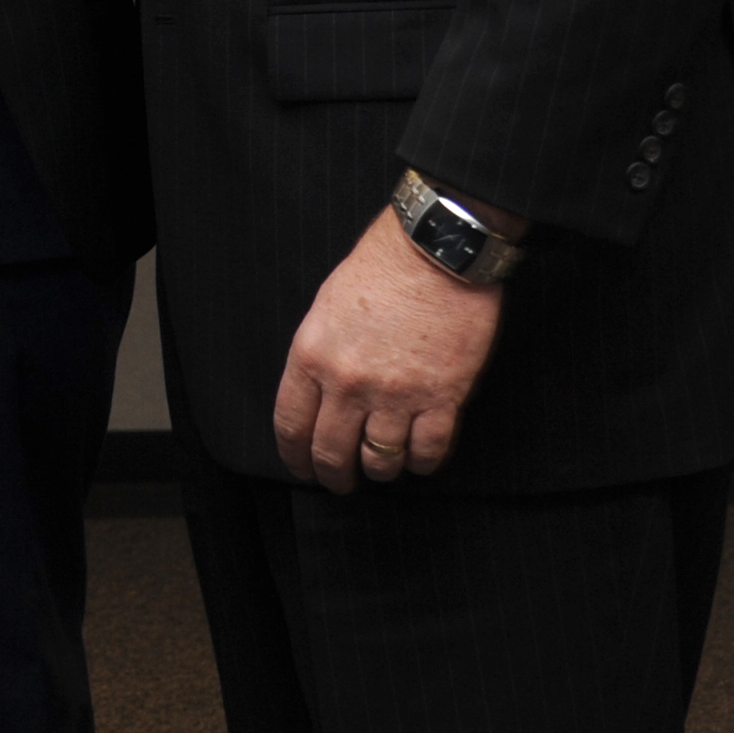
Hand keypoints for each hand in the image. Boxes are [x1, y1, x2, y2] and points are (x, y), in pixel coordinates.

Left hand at [273, 202, 513, 490]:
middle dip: (334, 475)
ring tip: (383, 466)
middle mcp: (348, 383)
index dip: (295, 456)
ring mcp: (396, 394)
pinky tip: (419, 458)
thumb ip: (320, 355)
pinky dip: (423, 462)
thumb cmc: (381, 268)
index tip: (302, 467)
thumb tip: (320, 393)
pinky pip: (428, 451)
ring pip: (380, 460)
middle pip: (332, 452)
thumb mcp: (326, 308)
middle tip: (341, 481)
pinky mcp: (442, 397)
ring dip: (380, 469)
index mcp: (312, 357)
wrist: (435, 250)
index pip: (291, 425)